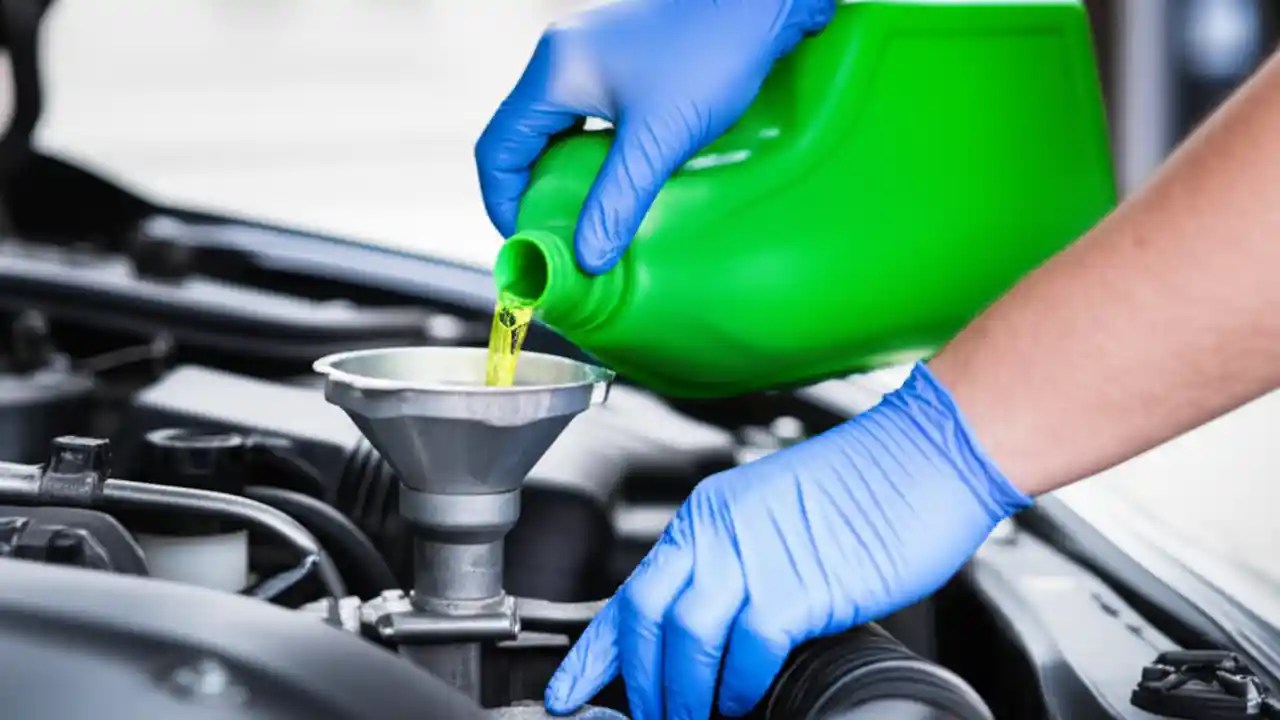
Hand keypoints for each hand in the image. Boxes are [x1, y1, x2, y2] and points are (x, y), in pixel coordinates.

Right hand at [475, 0, 833, 274]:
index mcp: (553, 73)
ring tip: (588, 220)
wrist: (762, 5)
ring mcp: (590, 58)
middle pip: (521, 140)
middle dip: (534, 194)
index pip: (497, 148)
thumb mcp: (659, 140)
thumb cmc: (712, 55)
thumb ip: (618, 200)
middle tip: (558, 239)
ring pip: (555, 131)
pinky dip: (591, 156)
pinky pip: (585, 118)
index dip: (503, 203)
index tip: (529, 244)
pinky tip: (619, 183)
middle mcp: (561, 60)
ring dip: (565, 177)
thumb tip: (588, 259)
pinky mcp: (620, 63)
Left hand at [544, 363, 1031, 718]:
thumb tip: (708, 633)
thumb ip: (734, 566)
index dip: (593, 653)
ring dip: (684, 694)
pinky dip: (738, 686)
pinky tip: (744, 698)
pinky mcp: (799, 586)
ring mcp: (755, 557)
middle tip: (650, 717)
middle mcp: (719, 533)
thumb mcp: (774, 519)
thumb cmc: (866, 487)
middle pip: (646, 621)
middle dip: (640, 684)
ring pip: (685, 642)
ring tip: (694, 718)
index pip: (630, 592)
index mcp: (706, 516)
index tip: (569, 691)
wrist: (928, 452)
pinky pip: (747, 652)